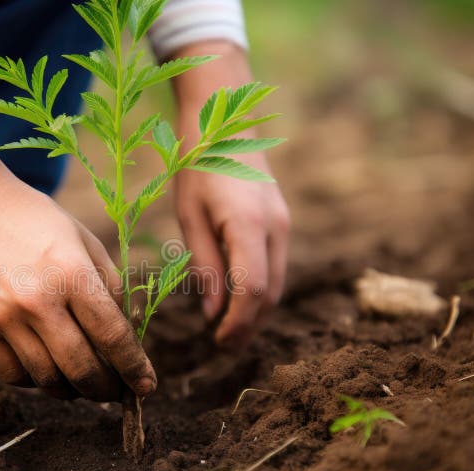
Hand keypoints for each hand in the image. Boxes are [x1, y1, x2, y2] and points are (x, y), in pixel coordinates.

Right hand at [0, 160, 156, 400]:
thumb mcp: (80, 237)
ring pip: (47, 379)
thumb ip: (108, 284)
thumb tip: (126, 333)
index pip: (113, 336)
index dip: (134, 368)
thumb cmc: (29, 216)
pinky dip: (33, 380)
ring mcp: (3, 317)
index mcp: (73, 273)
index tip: (146, 386)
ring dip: (70, 389)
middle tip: (113, 392)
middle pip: (82, 369)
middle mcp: (39, 300)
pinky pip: (11, 374)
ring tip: (78, 384)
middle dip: (105, 389)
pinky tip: (42, 370)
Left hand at [175, 150, 289, 345]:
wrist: (225, 121)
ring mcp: (284, 223)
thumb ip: (203, 265)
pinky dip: (261, 289)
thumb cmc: (197, 164)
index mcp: (248, 224)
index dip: (237, 322)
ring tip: (229, 330)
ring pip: (278, 282)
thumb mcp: (189, 216)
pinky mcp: (282, 220)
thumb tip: (212, 312)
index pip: (251, 289)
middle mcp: (276, 227)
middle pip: (271, 292)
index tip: (218, 341)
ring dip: (257, 311)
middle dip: (249, 324)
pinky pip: (276, 265)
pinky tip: (238, 299)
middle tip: (223, 346)